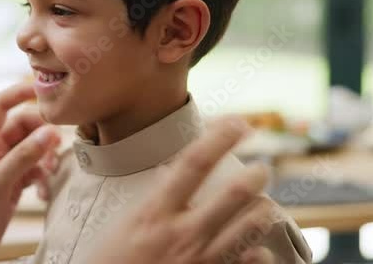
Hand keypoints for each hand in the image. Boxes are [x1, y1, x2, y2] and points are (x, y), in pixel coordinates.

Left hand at [0, 83, 60, 263]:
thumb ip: (23, 157)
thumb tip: (50, 133)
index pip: (0, 106)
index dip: (19, 93)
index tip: (43, 89)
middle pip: (22, 126)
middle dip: (41, 132)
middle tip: (57, 145)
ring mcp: (2, 168)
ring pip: (30, 149)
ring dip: (44, 155)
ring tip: (51, 170)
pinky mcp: (10, 186)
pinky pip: (32, 170)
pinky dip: (41, 175)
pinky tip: (43, 190)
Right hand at [88, 118, 277, 263]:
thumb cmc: (109, 263)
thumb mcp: (123, 225)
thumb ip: (151, 201)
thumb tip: (169, 175)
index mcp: (155, 212)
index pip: (193, 163)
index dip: (219, 138)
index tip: (238, 122)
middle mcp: (182, 234)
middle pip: (234, 194)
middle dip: (256, 175)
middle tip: (262, 167)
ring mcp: (200, 260)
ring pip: (250, 227)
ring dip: (262, 212)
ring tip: (262, 205)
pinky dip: (259, 254)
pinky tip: (259, 248)